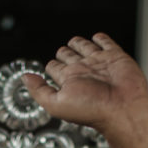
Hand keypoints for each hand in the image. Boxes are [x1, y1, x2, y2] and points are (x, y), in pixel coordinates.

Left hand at [22, 34, 147, 133]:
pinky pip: (106, 43)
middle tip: (62, 52)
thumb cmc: (92, 110)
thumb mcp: (56, 104)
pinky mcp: (115, 57)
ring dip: (78, 43)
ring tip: (74, 42)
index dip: (51, 66)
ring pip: (85, 47)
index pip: (55, 68)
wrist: (122, 109)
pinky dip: (100, 39)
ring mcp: (99, 63)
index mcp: (69, 81)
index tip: (49, 67)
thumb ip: (39, 90)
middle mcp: (83, 71)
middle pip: (69, 56)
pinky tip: (96, 37)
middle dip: (64, 52)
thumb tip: (24, 78)